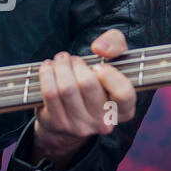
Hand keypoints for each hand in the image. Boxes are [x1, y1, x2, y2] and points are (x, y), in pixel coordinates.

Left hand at [31, 29, 136, 167]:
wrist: (70, 112)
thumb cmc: (98, 80)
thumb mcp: (114, 59)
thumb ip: (116, 44)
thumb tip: (99, 48)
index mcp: (124, 110)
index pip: (124, 93)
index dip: (110, 75)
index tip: (98, 66)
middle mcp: (104, 123)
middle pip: (87, 84)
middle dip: (76, 64)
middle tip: (72, 59)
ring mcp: (81, 127)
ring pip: (66, 88)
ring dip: (60, 67)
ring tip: (60, 60)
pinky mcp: (58, 124)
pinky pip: (50, 94)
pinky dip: (46, 74)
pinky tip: (48, 68)